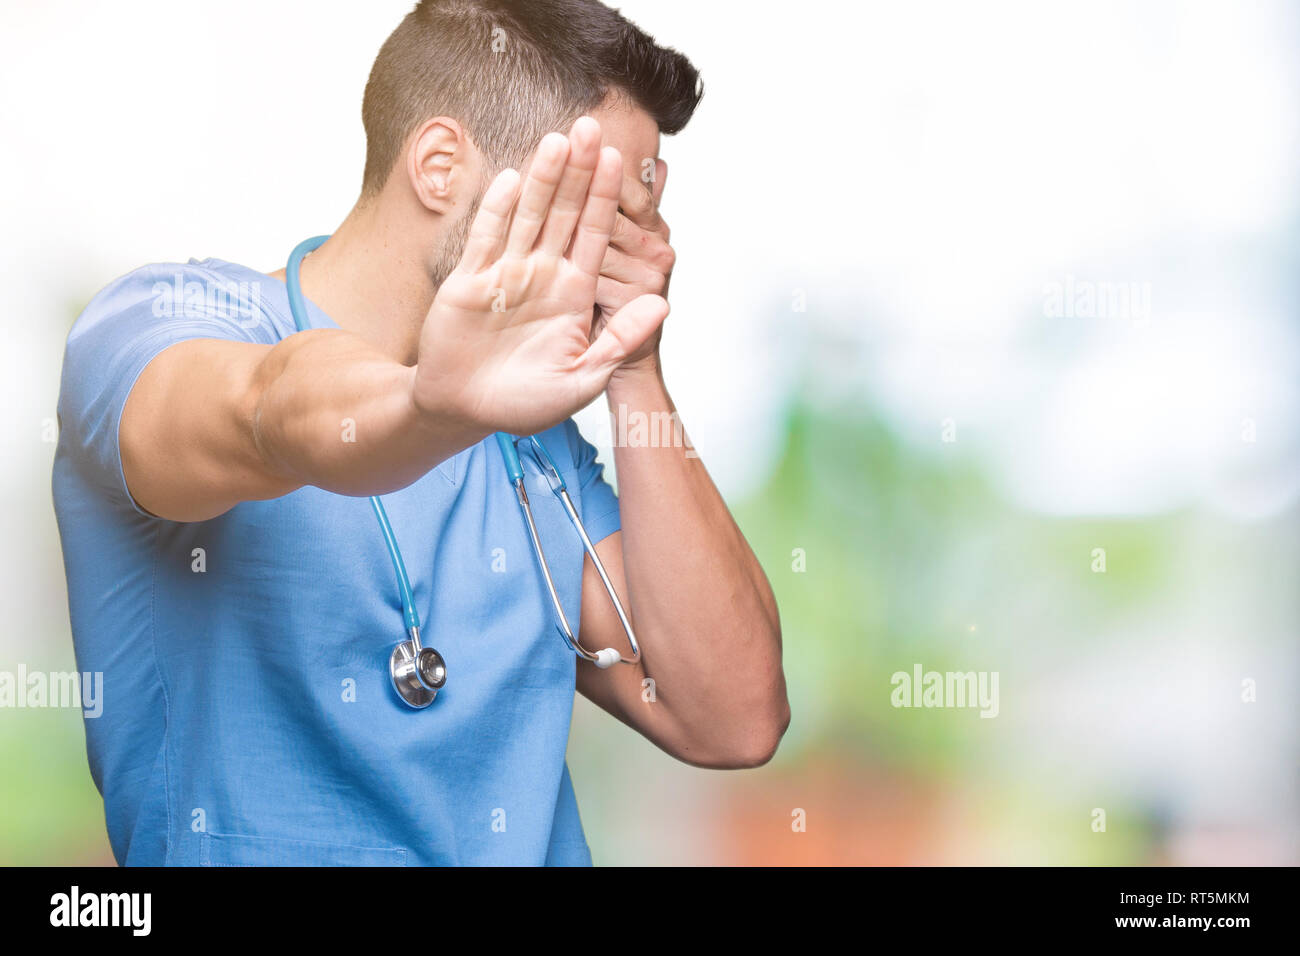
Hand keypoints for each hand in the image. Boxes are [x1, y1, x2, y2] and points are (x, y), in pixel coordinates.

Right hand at [412, 117, 669, 435]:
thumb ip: (622, 340)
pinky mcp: (470, 281)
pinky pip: (486, 238)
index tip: (620, 161)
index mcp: (574, 294)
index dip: (608, 199)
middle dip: (580, 172)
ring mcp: (506, 274)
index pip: (597, 236)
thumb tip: (664, 304)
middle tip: (592, 127)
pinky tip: (510, 178)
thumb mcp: (583, 380)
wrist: (467, 412)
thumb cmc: (524, 403)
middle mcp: (543, 275)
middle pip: (566, 213)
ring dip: (543, 179)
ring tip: (559, 140)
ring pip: (528, 216)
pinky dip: (496, 210)